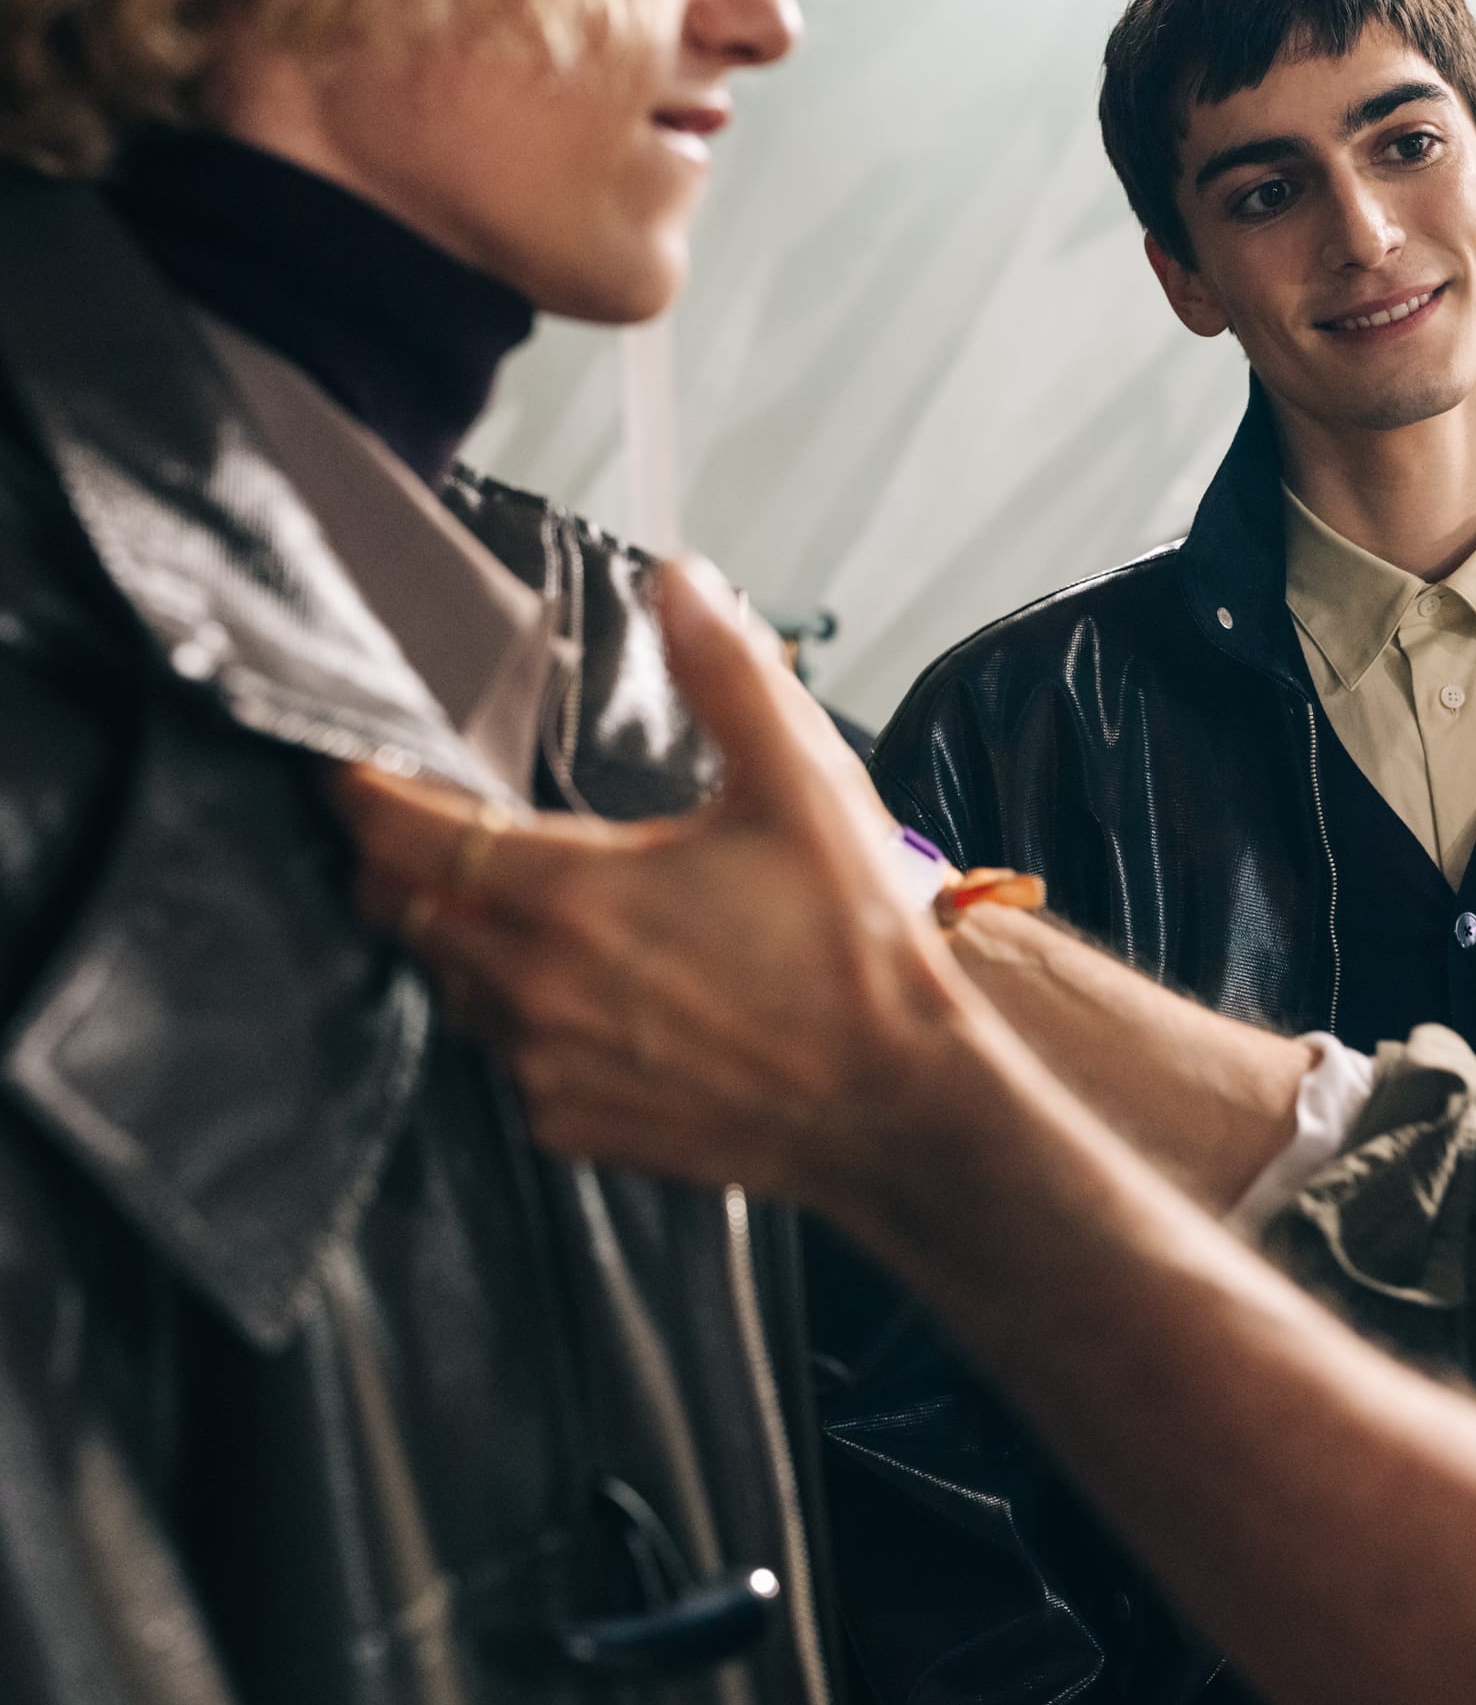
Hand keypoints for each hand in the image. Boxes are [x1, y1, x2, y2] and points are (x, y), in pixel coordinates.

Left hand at [332, 556, 978, 1204]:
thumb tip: (678, 580)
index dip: (358, 789)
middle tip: (431, 820)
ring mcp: (545, 1067)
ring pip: (448, 986)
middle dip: (396, 859)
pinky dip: (521, 1016)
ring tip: (520, 902)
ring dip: (460, 939)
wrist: (897, 1103)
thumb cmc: (855, 947)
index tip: (350, 762)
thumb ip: (728, 675)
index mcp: (569, 894)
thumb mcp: (804, 787)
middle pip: (396, 910)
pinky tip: (590, 991)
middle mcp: (532, 987)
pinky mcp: (571, 1124)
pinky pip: (505, 1059)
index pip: (399, 834)